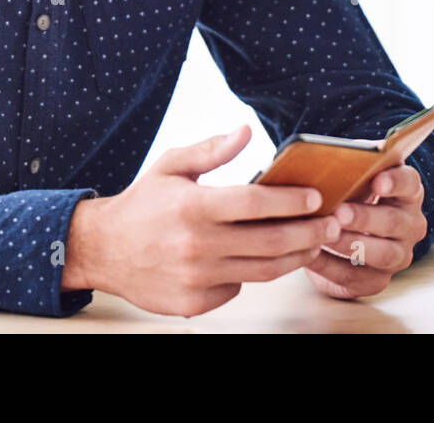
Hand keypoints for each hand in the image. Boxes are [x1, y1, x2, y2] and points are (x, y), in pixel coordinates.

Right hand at [63, 125, 340, 317]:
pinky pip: (236, 289)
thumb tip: (246, 132)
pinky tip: (265, 260)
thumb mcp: (170, 166)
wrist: (101, 249)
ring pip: (261, 272)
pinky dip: (253, 275)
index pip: (255, 204)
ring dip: (294, 258)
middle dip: (308, 233)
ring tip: (313, 245)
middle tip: (332, 225)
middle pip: (269, 242)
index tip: (316, 198)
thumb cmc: (141, 204)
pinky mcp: (193, 302)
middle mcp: (196, 244)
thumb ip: (211, 151)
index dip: (291, 202)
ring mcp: (195, 277)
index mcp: (193, 206)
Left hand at [303, 164, 427, 299]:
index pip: (409, 183)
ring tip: (326, 235)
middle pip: (395, 221)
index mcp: (406, 192)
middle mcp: (410, 225)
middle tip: (340, 211)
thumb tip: (330, 154)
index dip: (395, 181)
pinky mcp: (377, 280)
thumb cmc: (347, 193)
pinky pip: (357, 277)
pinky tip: (312, 256)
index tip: (377, 180)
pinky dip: (332, 267)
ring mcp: (398, 255)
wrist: (343, 230)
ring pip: (383, 253)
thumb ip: (349, 164)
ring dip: (352, 244)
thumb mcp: (350, 175)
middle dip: (366, 217)